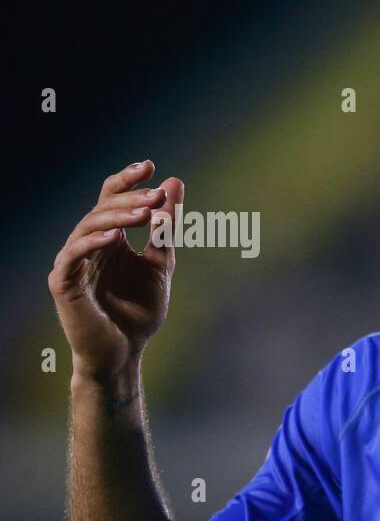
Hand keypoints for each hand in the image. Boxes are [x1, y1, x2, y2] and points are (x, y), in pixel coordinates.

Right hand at [48, 161, 183, 382]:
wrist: (124, 354)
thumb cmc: (138, 313)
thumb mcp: (160, 265)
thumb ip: (166, 229)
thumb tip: (174, 183)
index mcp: (109, 240)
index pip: (111, 199)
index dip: (127, 180)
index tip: (150, 166)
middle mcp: (88, 246)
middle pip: (102, 208)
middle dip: (130, 198)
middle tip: (156, 194)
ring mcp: (73, 263)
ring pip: (88, 226)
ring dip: (117, 216)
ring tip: (145, 211)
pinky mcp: (63, 283)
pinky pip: (74, 255)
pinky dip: (93, 242)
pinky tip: (116, 236)